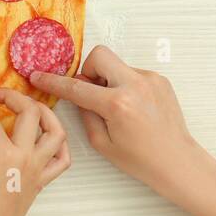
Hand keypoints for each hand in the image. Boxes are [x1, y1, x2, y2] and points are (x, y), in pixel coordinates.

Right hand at [0, 89, 70, 215]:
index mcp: (0, 153)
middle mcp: (24, 156)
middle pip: (28, 111)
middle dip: (9, 95)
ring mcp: (38, 168)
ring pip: (55, 130)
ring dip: (43, 112)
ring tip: (26, 106)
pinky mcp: (42, 181)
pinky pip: (62, 158)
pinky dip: (59, 143)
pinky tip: (44, 136)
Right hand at [30, 46, 203, 198]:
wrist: (177, 161)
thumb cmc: (140, 159)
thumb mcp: (102, 143)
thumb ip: (85, 112)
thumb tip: (78, 92)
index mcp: (117, 104)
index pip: (76, 87)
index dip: (53, 82)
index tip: (38, 76)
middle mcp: (135, 85)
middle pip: (99, 55)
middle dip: (89, 69)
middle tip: (92, 92)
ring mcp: (150, 79)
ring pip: (117, 65)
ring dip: (109, 80)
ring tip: (117, 107)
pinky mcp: (160, 80)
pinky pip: (132, 73)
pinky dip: (125, 85)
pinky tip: (133, 108)